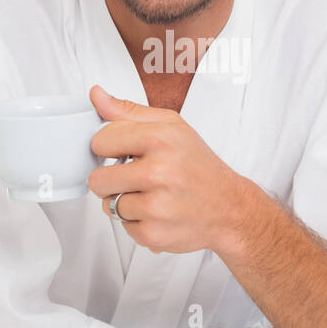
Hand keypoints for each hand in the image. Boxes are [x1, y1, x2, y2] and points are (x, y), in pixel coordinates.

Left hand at [87, 84, 249, 254]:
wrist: (230, 208)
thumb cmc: (199, 166)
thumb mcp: (171, 126)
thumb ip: (129, 111)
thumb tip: (96, 95)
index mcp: (161, 138)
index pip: (101, 140)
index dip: (109, 147)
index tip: (124, 152)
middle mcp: (159, 171)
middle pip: (98, 179)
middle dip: (111, 179)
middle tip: (136, 177)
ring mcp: (156, 205)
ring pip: (108, 204)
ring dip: (125, 202)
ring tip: (151, 195)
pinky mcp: (154, 233)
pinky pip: (123, 226)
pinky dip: (137, 222)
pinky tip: (158, 213)